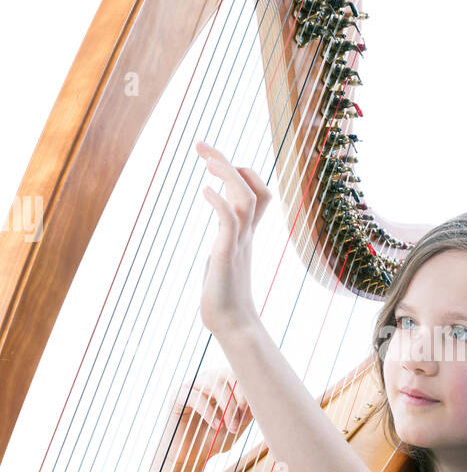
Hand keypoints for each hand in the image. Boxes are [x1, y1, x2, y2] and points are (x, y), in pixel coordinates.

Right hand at [173, 367, 254, 453]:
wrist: (191, 456)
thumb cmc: (215, 439)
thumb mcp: (237, 425)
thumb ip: (248, 411)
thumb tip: (259, 398)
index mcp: (222, 383)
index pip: (239, 374)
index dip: (248, 391)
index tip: (254, 412)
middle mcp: (206, 379)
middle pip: (227, 375)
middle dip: (239, 398)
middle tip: (241, 421)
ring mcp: (191, 386)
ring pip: (213, 382)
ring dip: (227, 405)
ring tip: (230, 427)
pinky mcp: (177, 397)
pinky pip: (195, 397)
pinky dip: (209, 412)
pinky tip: (217, 426)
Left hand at [197, 141, 271, 335]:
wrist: (233, 327)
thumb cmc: (224, 301)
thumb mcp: (223, 265)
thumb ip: (223, 250)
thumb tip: (215, 251)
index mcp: (247, 235)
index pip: (260, 194)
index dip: (245, 174)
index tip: (218, 164)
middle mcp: (247, 235)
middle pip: (252, 188)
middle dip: (227, 162)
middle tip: (200, 144)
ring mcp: (239, 244)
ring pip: (244, 198)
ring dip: (226, 174)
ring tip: (206, 159)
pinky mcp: (227, 255)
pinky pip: (230, 221)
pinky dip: (219, 201)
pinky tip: (203, 191)